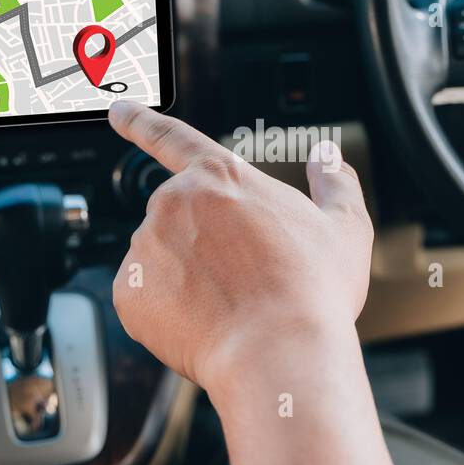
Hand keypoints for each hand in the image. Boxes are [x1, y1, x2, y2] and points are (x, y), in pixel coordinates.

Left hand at [107, 101, 373, 398]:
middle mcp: (174, 201)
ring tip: (229, 309)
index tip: (119, 111)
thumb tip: (328, 158)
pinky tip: (202, 325)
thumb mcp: (344, 228)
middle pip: (180, 220)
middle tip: (244, 283)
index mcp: (222, 177)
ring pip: (161, 261)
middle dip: (202, 248)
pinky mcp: (127, 292)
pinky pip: (143, 300)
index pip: (173, 139)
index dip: (142, 122)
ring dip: (185, 280)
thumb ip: (335, 183)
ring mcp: (145, 245)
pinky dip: (167, 313)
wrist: (280, 353)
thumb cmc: (314, 292)